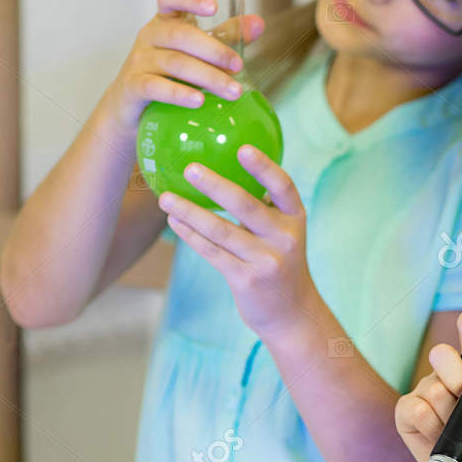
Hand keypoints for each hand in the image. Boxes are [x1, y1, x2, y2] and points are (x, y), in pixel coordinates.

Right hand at [101, 0, 264, 137]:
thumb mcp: (196, 51)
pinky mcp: (133, 86)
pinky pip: (156, 87)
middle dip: (215, 51)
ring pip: (175, 62)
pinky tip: (198, 101)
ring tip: (232, 91)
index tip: (213, 7)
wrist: (132, 106)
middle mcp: (150, 35)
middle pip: (181, 35)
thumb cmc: (168, 73)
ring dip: (208, 77)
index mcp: (165, 21)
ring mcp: (139, 60)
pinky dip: (179, 93)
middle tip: (239, 67)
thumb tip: (259, 23)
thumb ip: (226, 36)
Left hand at [158, 145, 317, 339]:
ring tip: (165, 197)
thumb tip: (225, 169)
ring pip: (220, 230)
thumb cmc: (279, 263)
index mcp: (295, 219)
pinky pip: (212, 252)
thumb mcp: (283, 234)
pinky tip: (174, 221)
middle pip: (246, 205)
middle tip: (190, 168)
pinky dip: (190, 235)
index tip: (243, 148)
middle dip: (215, 185)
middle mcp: (285, 238)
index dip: (264, 167)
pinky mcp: (246, 280)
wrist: (290, 313)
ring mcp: (266, 261)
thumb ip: (265, 209)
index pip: (283, 187)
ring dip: (190, 212)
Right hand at [395, 311, 461, 461]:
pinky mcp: (407, 411)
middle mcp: (447, 372)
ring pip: (434, 388)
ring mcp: (425, 389)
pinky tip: (441, 435)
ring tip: (459, 429)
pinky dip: (432, 426)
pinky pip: (416, 409)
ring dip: (450, 414)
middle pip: (443, 355)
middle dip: (459, 378)